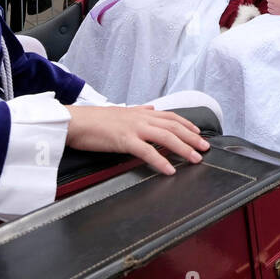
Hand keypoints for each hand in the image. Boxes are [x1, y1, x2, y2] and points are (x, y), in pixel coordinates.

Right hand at [66, 105, 207, 174]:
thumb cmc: (94, 119)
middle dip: (192, 138)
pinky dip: (161, 161)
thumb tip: (151, 108)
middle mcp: (141, 118)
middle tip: (205, 148)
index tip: (199, 132)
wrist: (74, 121)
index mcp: (140, 112)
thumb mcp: (120, 111)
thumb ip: (138, 110)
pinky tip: (169, 170)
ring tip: (195, 159)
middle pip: (173, 127)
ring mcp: (133, 128)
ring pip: (165, 137)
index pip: (170, 116)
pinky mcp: (124, 140)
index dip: (187, 124)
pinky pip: (147, 152)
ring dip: (183, 149)